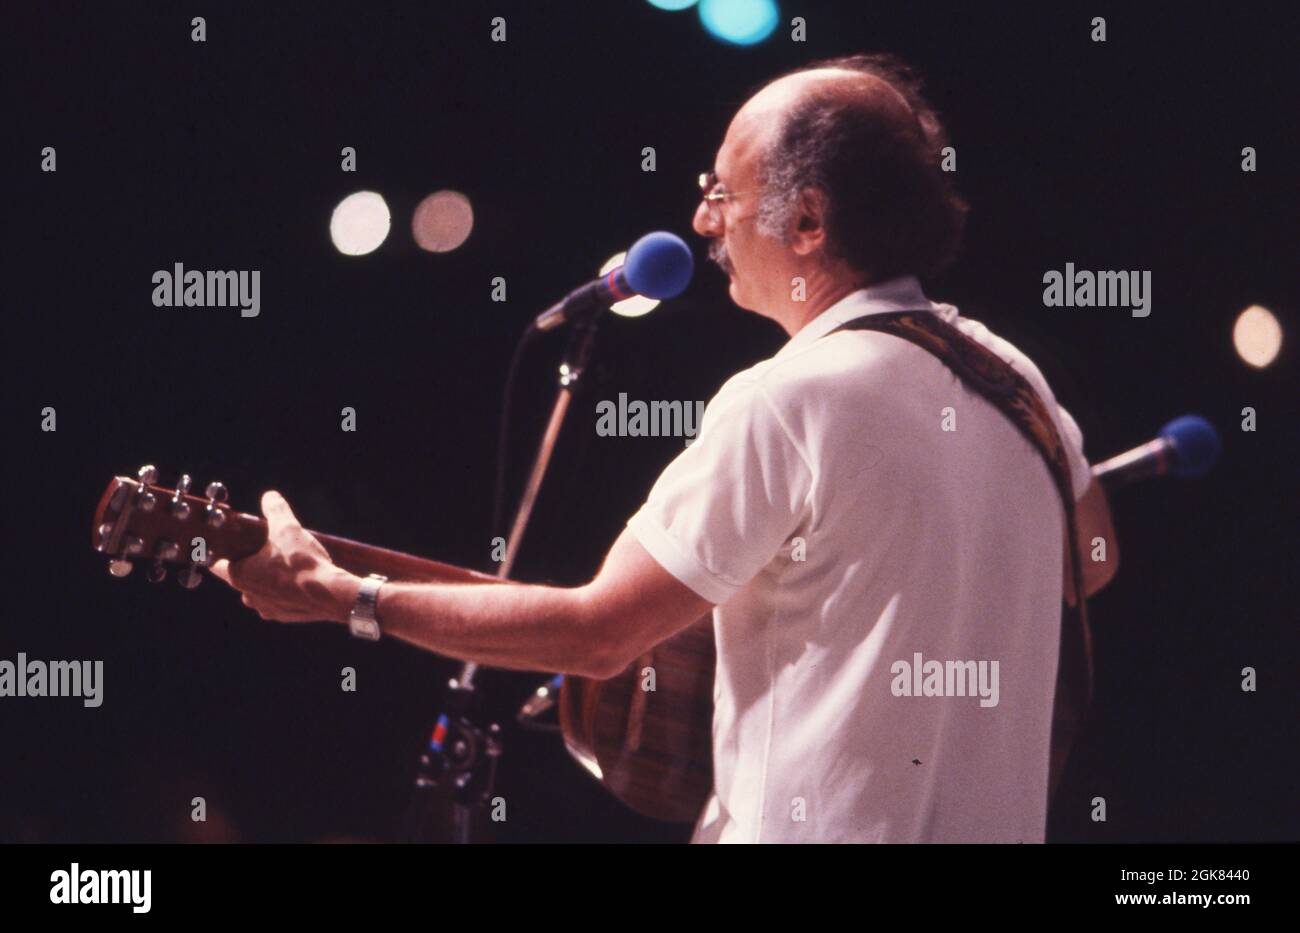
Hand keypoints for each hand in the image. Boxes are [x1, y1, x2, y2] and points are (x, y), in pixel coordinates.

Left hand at [210, 490, 360, 623]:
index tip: (233, 543)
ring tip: (289, 564)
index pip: (217, 563)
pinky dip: (286, 591)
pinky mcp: (284, 616)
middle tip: (270, 548)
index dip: (224, 551)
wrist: (331, 594)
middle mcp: (248, 595)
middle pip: (242, 576)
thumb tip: (269, 496)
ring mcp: (266, 608)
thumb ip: (275, 510)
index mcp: (239, 575)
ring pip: (260, 590)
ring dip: (269, 579)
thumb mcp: (288, 528)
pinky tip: (301, 580)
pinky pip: (279, 600)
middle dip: (252, 563)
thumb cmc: (303, 563)